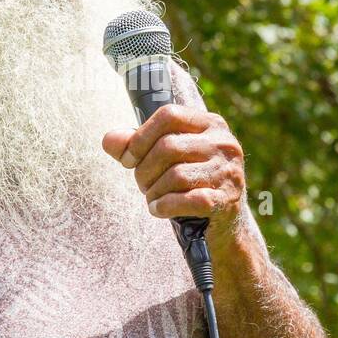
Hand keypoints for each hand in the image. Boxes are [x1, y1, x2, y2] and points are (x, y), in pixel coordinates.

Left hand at [102, 104, 246, 228]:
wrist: (223, 223)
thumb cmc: (189, 183)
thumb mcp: (165, 159)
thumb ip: (135, 145)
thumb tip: (109, 140)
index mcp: (210, 124)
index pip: (169, 115)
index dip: (141, 137)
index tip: (128, 160)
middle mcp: (224, 143)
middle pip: (169, 146)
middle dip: (144, 169)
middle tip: (143, 185)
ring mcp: (228, 172)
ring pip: (176, 174)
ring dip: (154, 191)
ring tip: (153, 199)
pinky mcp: (226, 200)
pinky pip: (187, 200)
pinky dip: (165, 206)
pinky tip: (158, 210)